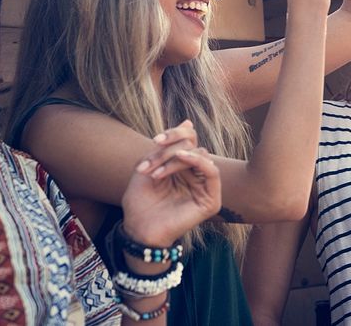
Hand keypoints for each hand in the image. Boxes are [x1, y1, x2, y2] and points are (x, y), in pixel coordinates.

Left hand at [122, 128, 220, 247]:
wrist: (138, 229)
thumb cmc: (140, 202)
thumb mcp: (147, 166)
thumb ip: (165, 146)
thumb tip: (188, 122)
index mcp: (183, 167)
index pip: (189, 139)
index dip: (174, 134)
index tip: (156, 139)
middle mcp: (195, 174)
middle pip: (194, 144)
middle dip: (169, 150)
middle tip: (149, 164)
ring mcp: (204, 187)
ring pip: (201, 155)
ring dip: (176, 158)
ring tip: (156, 172)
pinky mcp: (211, 200)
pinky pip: (213, 172)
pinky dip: (198, 160)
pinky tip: (181, 158)